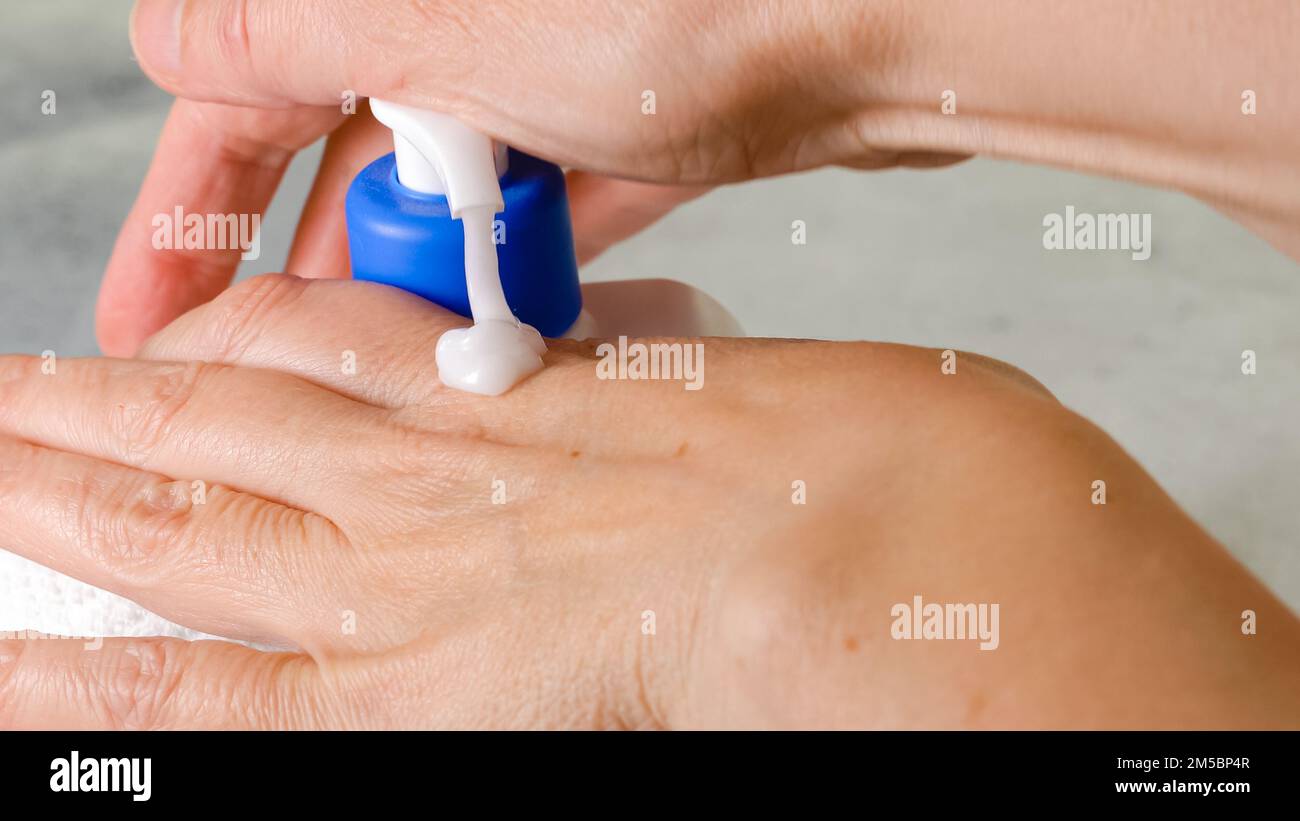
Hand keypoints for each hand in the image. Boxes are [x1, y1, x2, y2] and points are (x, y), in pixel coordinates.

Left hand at [6, 275, 1299, 727]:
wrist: (909, 540)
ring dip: (57, 491)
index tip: (171, 334)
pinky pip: (219, 697)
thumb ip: (644, 389)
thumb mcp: (753, 390)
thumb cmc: (870, 463)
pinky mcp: (422, 695)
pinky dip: (104, 689)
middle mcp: (444, 476)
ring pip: (188, 518)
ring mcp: (414, 577)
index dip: (228, 330)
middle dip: (90, 410)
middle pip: (224, 422)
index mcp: (515, 394)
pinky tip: (13, 683)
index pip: (324, 339)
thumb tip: (643, 373)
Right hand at [98, 0, 963, 354]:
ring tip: (406, 353)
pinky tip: (507, 317)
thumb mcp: (440, 26)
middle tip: (273, 363)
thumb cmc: (691, 3)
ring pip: (450, 187)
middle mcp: (467, 12)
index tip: (157, 312)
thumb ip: (293, 35)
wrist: (882, 27)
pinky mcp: (630, 117)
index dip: (192, 209)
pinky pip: (545, 198)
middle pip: (345, 145)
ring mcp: (551, 63)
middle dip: (313, 257)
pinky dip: (524, 257)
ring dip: (426, 271)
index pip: (242, 86)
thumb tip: (177, 43)